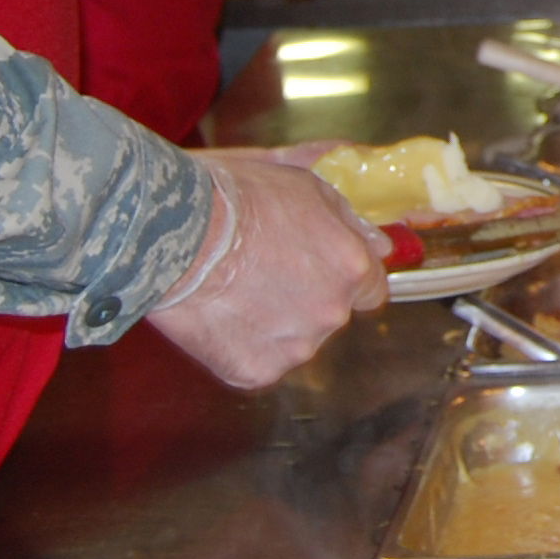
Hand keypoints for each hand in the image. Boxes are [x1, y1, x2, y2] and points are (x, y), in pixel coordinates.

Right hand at [146, 155, 388, 387]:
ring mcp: (294, 348)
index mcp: (351, 269)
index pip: (370, 289)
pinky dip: (238, 344)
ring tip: (233, 291)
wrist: (178, 233)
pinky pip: (255, 361)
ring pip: (292, 340)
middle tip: (262, 272)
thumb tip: (382, 246)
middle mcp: (331, 314)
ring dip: (273, 323)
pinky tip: (217, 314)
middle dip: (304, 298)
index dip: (344, 279)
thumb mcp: (306, 187)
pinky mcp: (254, 371)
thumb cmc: (238, 199)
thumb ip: (350, 223)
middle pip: (328, 314)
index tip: (318, 270)